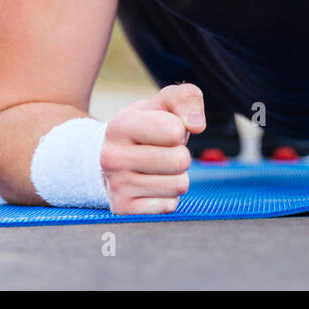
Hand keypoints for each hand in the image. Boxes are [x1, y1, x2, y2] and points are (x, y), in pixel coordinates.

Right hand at [100, 83, 205, 214]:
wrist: (115, 157)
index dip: (179, 129)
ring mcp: (116, 186)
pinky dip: (167, 196)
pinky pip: (170, 206)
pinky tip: (151, 185)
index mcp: (120, 125)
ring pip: (179, 185)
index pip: (175, 131)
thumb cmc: (148, 126)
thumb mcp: (164, 103)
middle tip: (163, 152)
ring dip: (176, 176)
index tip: (164, 130)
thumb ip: (187, 98)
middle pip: (180, 160)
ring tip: (157, 168)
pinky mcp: (124, 209)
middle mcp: (112, 157)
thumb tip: (196, 126)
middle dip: (181, 154)